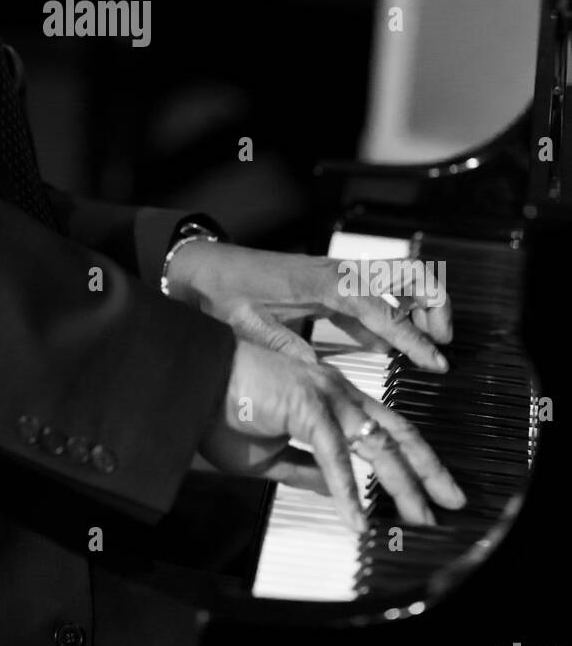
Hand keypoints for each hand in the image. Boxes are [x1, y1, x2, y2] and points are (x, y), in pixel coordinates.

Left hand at [167, 240, 451, 370]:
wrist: (203, 268)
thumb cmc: (222, 294)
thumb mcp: (249, 327)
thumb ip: (285, 348)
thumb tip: (318, 376)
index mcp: (320, 283)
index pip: (379, 307)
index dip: (410, 336)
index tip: (434, 361)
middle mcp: (334, 272)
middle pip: (402, 273)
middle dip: (432, 302)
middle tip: (443, 342)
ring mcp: (334, 275)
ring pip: (393, 280)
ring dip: (416, 307)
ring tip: (427, 347)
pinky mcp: (327, 285)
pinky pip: (369, 298)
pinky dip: (388, 318)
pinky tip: (391, 348)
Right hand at [199, 338, 466, 529]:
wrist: (190, 382)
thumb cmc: (219, 410)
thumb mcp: (269, 454)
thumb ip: (306, 469)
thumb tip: (337, 492)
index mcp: (328, 398)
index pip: (381, 428)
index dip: (410, 459)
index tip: (428, 489)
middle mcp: (334, 391)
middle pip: (396, 431)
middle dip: (429, 469)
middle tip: (453, 500)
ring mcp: (323, 394)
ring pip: (377, 443)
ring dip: (403, 484)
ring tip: (420, 517)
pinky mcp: (305, 404)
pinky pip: (333, 454)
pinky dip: (347, 490)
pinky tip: (357, 519)